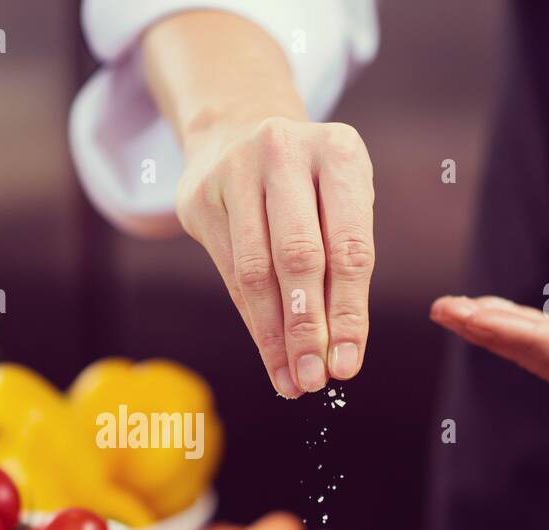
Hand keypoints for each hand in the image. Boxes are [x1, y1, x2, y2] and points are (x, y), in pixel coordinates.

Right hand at [176, 117, 374, 397]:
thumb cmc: (308, 184)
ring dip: (275, 336)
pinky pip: (229, 274)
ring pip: (255, 272)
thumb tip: (336, 353)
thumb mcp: (341, 204)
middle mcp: (284, 152)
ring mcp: (235, 171)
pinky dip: (254, 322)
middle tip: (314, 380)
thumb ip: (343, 267)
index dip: (348, 313)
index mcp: (338, 151)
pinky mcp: (199, 197)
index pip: (349, 246)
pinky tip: (270, 356)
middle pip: (297, 257)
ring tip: (291, 380)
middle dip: (307, 328)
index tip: (347, 365)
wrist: (237, 132)